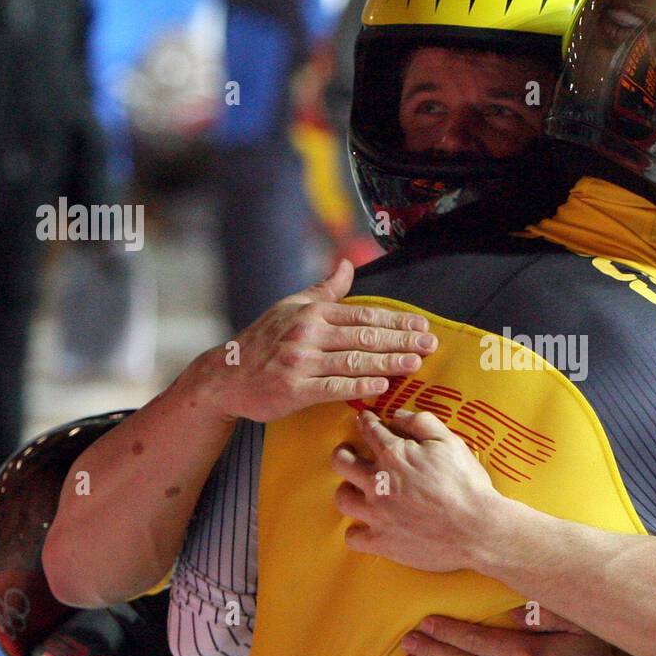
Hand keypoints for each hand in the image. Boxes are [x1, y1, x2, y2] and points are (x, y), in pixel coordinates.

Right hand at [194, 260, 437, 422]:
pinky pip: (334, 387)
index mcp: (311, 313)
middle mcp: (307, 334)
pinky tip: (382, 386)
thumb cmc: (262, 341)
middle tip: (430, 345)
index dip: (395, 320)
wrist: (226, 375)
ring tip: (415, 364)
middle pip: (365, 336)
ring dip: (389, 362)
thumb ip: (324, 290)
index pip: (363, 315)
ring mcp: (300, 362)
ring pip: (354, 361)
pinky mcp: (294, 389)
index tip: (421, 325)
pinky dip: (360, 386)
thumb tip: (347, 265)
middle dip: (402, 340)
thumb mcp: (291, 307)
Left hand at [332, 408, 503, 571]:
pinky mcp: (381, 541)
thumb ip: (421, 422)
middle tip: (348, 453)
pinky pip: (352, 537)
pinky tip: (366, 527)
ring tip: (355, 489)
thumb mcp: (450, 442)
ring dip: (347, 490)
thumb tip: (397, 415)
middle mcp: (377, 482)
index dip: (365, 421)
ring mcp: (377, 513)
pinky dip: (356, 531)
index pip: (369, 430)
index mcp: (394, 455)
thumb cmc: (466, 484)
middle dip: (342, 452)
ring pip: (342, 498)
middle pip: (341, 462)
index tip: (365, 420)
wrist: (477, 528)